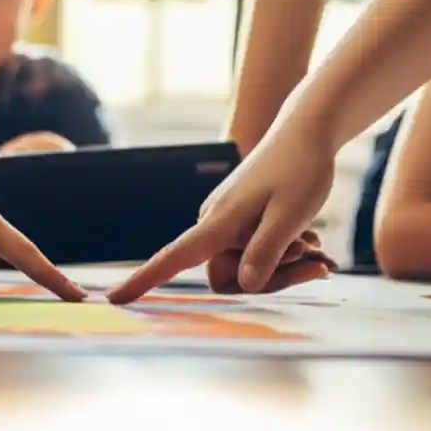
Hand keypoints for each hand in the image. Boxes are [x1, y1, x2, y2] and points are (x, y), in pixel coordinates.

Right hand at [108, 123, 333, 302]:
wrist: (306, 131)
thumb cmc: (300, 169)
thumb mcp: (289, 215)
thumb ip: (266, 252)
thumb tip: (244, 285)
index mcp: (219, 221)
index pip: (173, 257)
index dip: (144, 280)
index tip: (114, 299)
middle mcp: (215, 223)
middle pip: (232, 276)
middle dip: (274, 277)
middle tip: (316, 263)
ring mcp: (228, 222)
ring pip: (249, 266)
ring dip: (285, 263)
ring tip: (316, 245)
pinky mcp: (242, 220)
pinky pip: (256, 251)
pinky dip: (286, 252)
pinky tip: (310, 239)